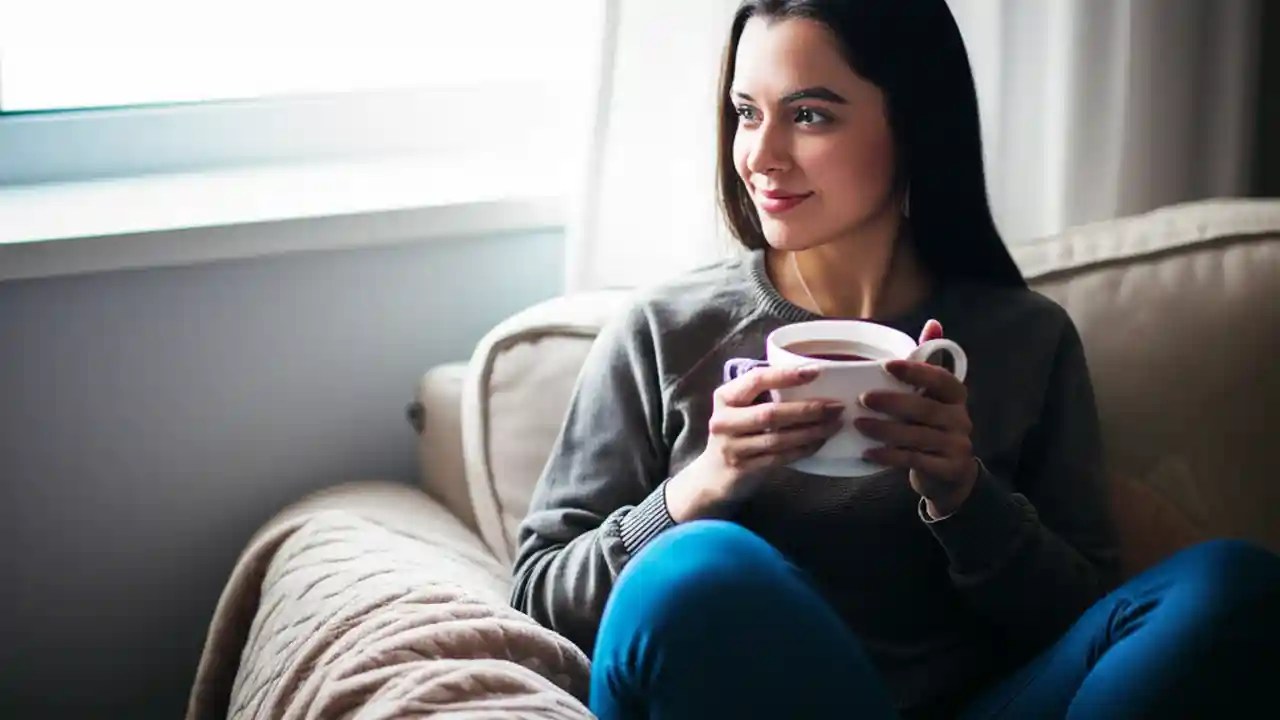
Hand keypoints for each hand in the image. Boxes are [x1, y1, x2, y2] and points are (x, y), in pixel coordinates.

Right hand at [666, 365, 843, 521]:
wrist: (714, 475)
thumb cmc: (736, 432)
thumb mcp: (740, 408)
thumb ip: (763, 393)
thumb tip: (809, 375)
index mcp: (725, 397)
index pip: (756, 379)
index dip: (786, 375)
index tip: (815, 371)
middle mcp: (724, 420)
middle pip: (770, 413)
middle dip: (807, 409)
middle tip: (836, 406)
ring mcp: (732, 447)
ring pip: (778, 438)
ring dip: (811, 431)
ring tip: (834, 424)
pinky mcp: (743, 468)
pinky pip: (779, 457)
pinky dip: (803, 450)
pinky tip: (819, 442)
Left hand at [853, 320, 978, 517]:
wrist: (950, 474)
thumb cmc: (932, 426)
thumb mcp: (932, 395)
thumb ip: (928, 363)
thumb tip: (933, 323)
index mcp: (956, 395)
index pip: (940, 378)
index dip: (916, 371)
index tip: (887, 365)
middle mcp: (961, 418)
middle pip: (925, 409)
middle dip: (892, 402)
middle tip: (863, 398)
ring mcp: (956, 444)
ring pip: (918, 436)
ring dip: (885, 430)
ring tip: (859, 424)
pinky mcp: (947, 468)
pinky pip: (915, 460)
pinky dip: (890, 455)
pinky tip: (868, 452)